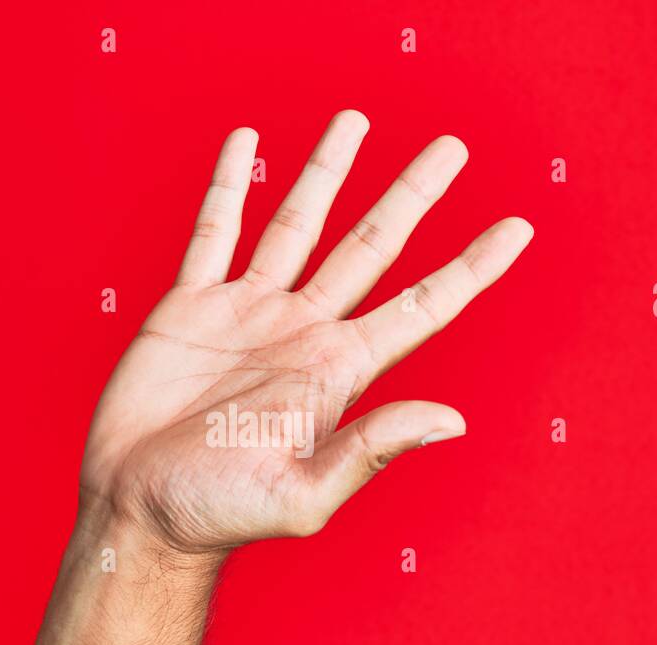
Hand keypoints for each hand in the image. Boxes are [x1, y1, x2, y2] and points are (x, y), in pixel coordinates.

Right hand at [80, 110, 532, 553]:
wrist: (138, 509)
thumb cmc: (219, 514)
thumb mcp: (303, 494)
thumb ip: (370, 449)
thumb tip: (454, 421)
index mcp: (338, 371)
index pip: (422, 307)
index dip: (470, 268)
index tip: (518, 228)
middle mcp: (303, 332)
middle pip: (371, 247)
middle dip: (412, 196)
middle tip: (452, 148)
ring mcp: (249, 312)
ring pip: (298, 224)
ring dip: (327, 171)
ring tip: (355, 119)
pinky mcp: (191, 306)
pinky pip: (215, 231)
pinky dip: (230, 185)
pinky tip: (247, 142)